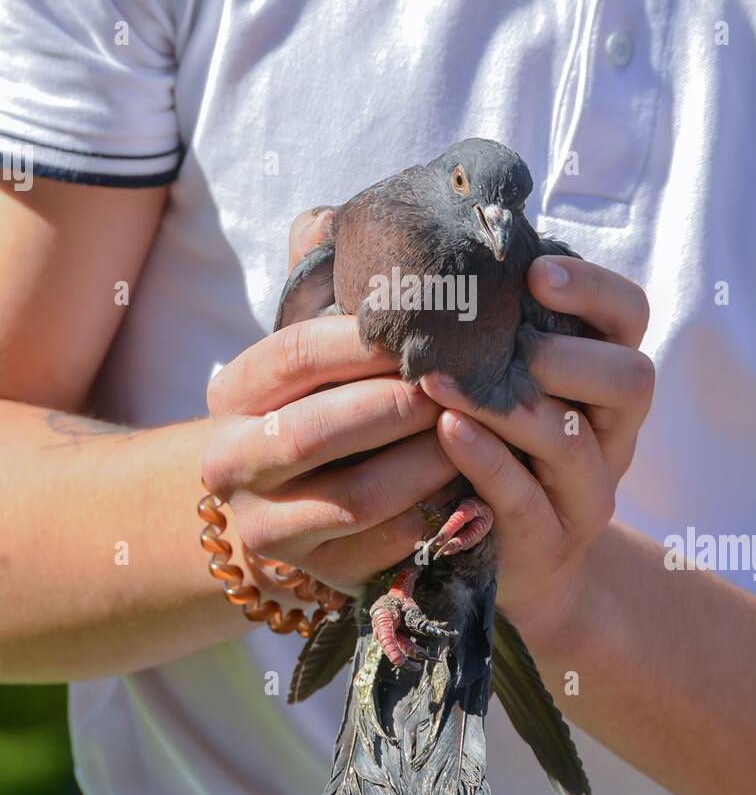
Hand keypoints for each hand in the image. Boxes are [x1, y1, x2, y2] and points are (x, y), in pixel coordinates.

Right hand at [200, 210, 458, 594]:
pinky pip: (384, 550)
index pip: (295, 353)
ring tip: (484, 432)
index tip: (429, 322)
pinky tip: (479, 489)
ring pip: (358, 496)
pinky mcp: (312, 577)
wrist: (291, 505)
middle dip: (399, 405)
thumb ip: (318, 283)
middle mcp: (232, 464)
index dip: (364, 339)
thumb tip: (326, 217)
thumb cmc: (321, 404)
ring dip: (429, 463)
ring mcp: (267, 528)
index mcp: (232, 395)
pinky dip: (435, 521)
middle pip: (318, 429)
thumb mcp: (314, 346)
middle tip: (463, 382)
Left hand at [419, 255, 653, 642]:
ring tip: (444, 380)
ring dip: (514, 408)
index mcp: (593, 370)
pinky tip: (445, 430)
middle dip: (573, 355)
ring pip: (576, 444)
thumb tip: (322, 220)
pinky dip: (487, 461)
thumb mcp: (451, 362)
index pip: (628, 314)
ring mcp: (585, 489)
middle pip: (632, 378)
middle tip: (511, 338)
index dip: (593, 289)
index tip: (534, 271)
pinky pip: (529, 500)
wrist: (483, 552)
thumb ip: (403, 295)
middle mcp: (606, 428)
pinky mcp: (550, 541)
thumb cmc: (460, 435)